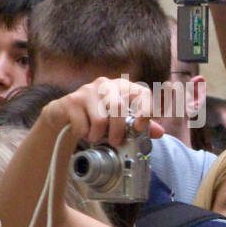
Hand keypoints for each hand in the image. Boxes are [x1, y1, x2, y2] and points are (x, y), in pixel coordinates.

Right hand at [40, 78, 166, 146]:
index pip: (143, 93)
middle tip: (116, 142)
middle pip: (119, 108)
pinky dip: (85, 134)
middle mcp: (107, 84)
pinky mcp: (71, 101)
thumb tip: (160, 132)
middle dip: (118, 130)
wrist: (65, 115)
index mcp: (124, 87)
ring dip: (99, 135)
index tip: (141, 128)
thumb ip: (142, 125)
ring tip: (96, 137)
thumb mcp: (122, 120)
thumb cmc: (99, 116)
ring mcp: (87, 90)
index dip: (146, 111)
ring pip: (101, 119)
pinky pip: (83, 125)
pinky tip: (84, 132)